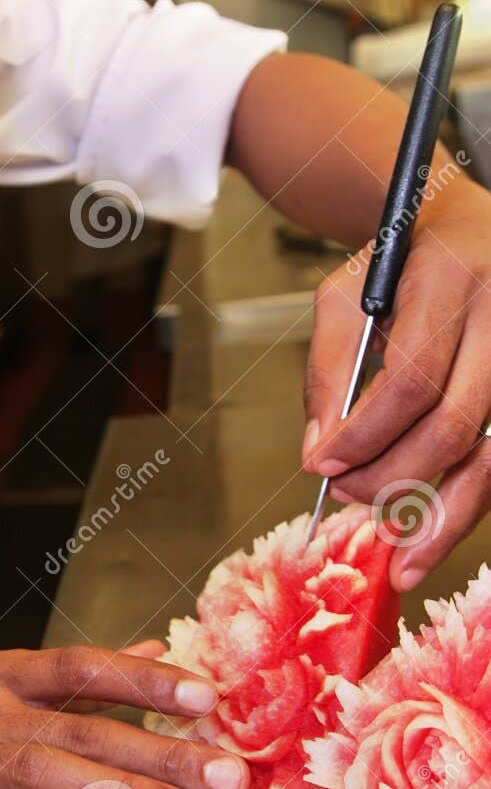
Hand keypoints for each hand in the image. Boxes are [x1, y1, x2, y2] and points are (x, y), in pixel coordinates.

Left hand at [302, 181, 490, 589]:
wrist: (463, 227)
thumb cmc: (398, 264)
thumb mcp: (344, 296)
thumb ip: (327, 371)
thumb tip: (319, 454)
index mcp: (452, 280)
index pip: (411, 380)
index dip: (365, 435)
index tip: (322, 467)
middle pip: (456, 426)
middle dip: (395, 477)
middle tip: (349, 498)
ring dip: (445, 517)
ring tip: (403, 561)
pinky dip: (467, 504)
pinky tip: (433, 537)